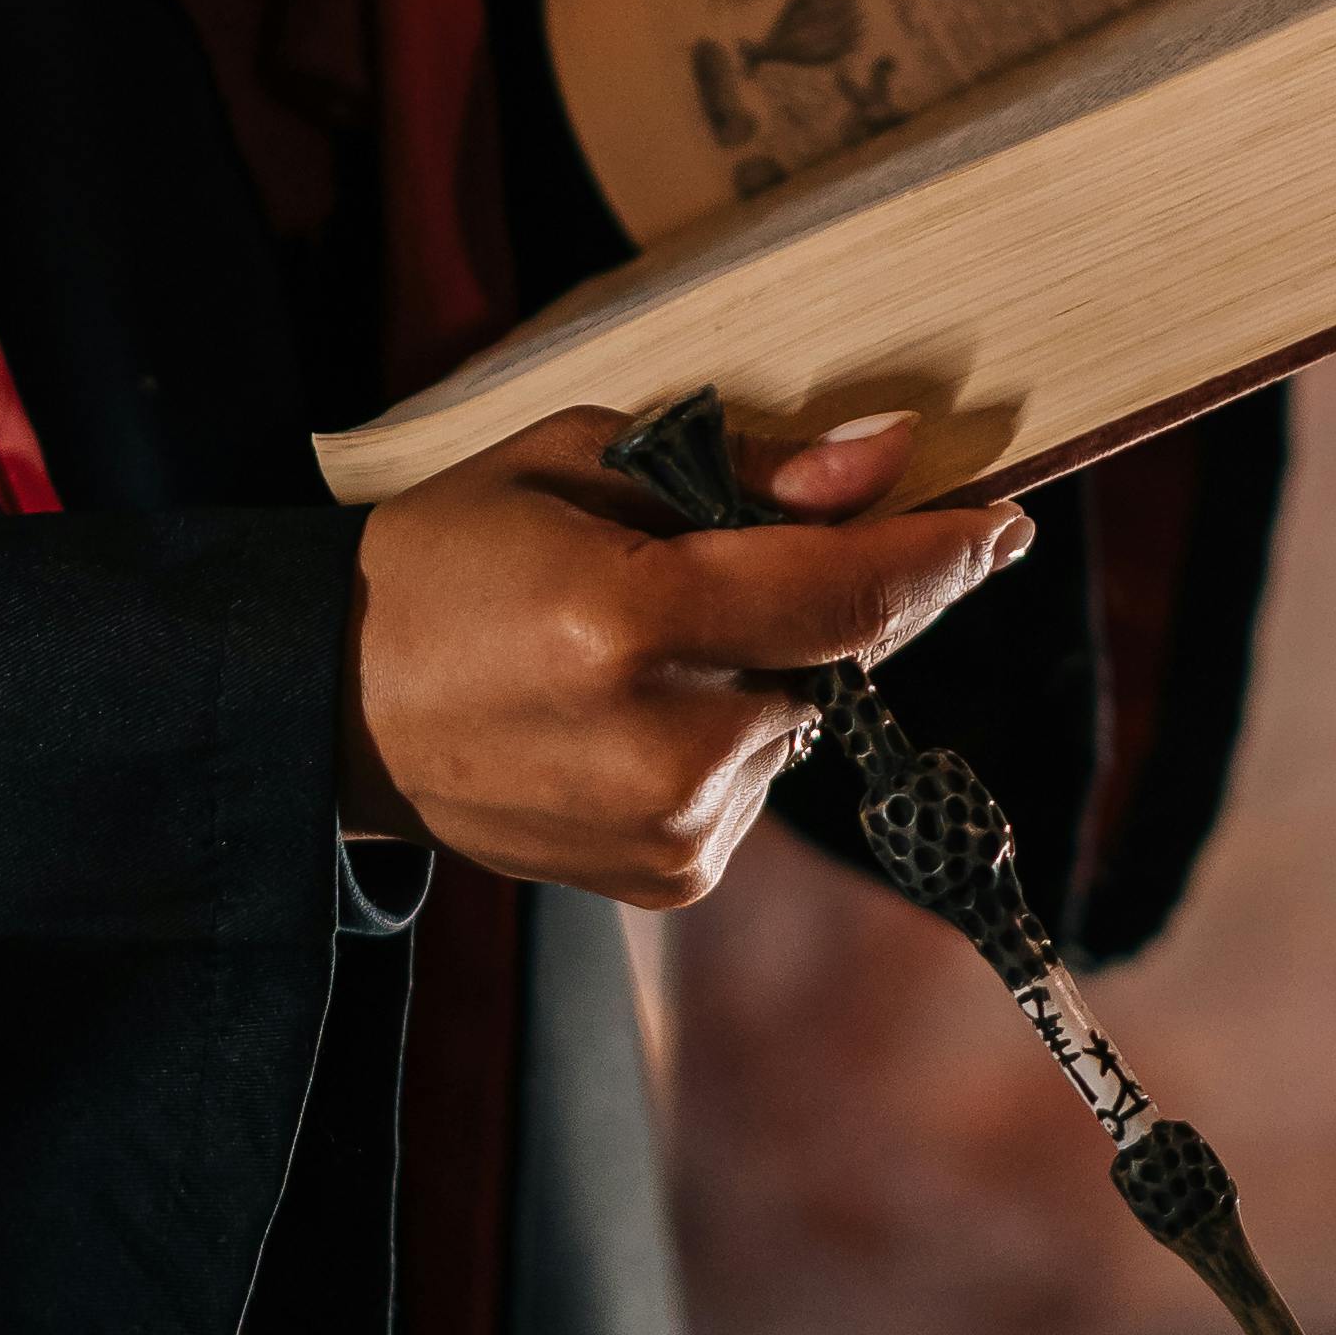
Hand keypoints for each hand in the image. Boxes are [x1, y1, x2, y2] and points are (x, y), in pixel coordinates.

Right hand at [342, 405, 1030, 910]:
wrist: (332, 704)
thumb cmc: (453, 553)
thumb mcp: (579, 457)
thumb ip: (743, 470)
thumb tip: (884, 466)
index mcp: (624, 619)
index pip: (841, 593)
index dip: (937, 553)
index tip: (1003, 521)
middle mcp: (659, 741)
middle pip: (833, 656)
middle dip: (816, 599)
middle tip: (706, 564)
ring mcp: (666, 826)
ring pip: (801, 718)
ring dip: (764, 670)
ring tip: (628, 648)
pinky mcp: (668, 877)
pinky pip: (758, 780)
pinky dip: (725, 732)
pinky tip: (625, 714)